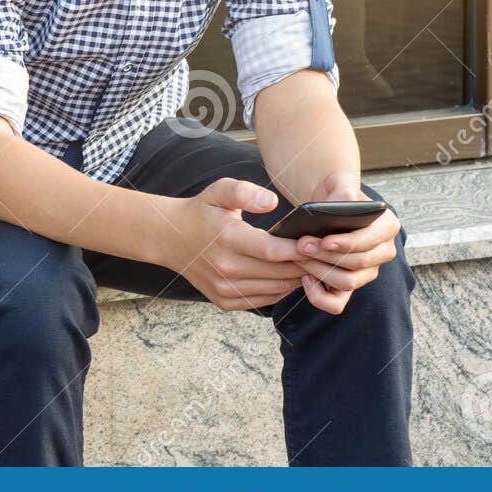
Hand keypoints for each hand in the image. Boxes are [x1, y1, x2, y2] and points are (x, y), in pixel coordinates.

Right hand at [162, 178, 304, 310]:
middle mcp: (226, 269)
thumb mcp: (218, 191)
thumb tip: (271, 202)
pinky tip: (287, 275)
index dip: (300, 249)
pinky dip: (281, 290)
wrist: (169, 238)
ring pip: (276, 288)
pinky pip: (265, 300)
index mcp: (227, 239)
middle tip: (321, 253)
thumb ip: (244, 192)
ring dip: (297, 278)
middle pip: (280, 272)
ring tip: (309, 264)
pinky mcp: (225, 300)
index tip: (316, 241)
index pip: (273, 251)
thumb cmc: (200, 212)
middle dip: (305, 263)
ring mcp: (225, 288)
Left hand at [292, 171, 400, 314]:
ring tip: (299, 256)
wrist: (327, 206)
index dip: (347, 244)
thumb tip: (342, 205)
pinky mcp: (349, 284)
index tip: (323, 241)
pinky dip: (319, 297)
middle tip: (301, 245)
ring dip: (320, 271)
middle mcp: (382, 251)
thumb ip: (344, 191)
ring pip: (348, 282)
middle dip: (327, 256)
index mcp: (386, 226)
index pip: (371, 242)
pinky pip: (337, 304)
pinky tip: (304, 279)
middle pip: (359, 264)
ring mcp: (367, 271)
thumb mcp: (340, 183)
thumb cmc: (335, 194)